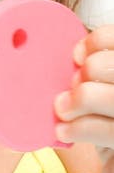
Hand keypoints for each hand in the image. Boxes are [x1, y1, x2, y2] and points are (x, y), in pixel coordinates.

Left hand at [54, 26, 113, 172]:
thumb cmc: (106, 120)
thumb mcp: (101, 88)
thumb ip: (93, 71)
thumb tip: (72, 57)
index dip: (96, 41)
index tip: (76, 57)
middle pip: (105, 65)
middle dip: (84, 75)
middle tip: (71, 92)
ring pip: (108, 96)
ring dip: (78, 102)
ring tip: (63, 111)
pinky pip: (108, 130)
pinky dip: (79, 129)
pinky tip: (64, 131)